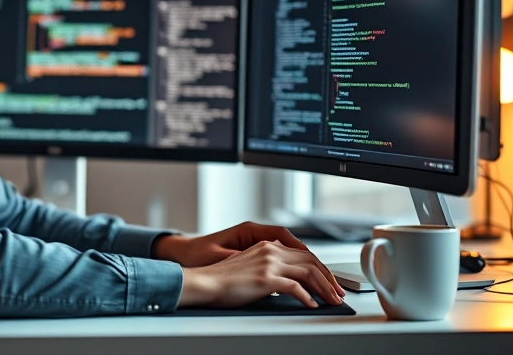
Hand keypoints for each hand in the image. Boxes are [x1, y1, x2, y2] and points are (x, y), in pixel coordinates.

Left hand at [152, 221, 311, 267]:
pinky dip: (293, 270)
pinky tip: (303, 282)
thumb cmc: (198, 254)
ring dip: (307, 268)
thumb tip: (262, 266)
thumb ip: (241, 259)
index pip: (283, 235)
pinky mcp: (254, 255)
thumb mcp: (220, 257)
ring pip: (289, 253)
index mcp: (249, 230)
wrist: (184, 255)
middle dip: (312, 263)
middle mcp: (255, 235)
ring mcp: (256, 244)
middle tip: (328, 280)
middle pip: (292, 246)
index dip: (301, 250)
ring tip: (322, 283)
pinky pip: (281, 260)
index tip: (314, 263)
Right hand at [177, 240, 344, 308]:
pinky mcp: (266, 278)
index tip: (329, 282)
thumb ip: (270, 268)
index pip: (304, 254)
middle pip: (311, 261)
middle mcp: (271, 250)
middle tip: (338, 293)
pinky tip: (312, 305)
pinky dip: (307, 297)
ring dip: (324, 288)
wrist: (206, 282)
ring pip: (308, 272)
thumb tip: (288, 282)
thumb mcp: (251, 267)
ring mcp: (269, 263)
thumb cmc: (224, 279)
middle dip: (329, 278)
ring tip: (331, 300)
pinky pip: (295, 287)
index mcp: (268, 245)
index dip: (321, 268)